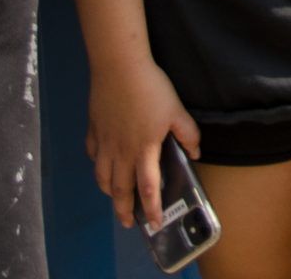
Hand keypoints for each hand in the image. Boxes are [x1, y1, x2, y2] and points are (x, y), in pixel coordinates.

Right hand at [86, 60, 201, 228]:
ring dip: (109, 192)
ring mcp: (105, 142)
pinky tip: (103, 164)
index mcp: (143, 150)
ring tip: (115, 198)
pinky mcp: (93, 129)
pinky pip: (94, 155)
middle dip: (123, 210)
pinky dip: (98, 165)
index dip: (151, 209)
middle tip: (127, 223)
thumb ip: (187, 133)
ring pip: (102, 177)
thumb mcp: (176, 110)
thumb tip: (196, 152)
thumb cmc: (150, 88)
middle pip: (119, 190)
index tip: (154, 224)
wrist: (119, 66)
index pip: (148, 189)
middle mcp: (121, 152)